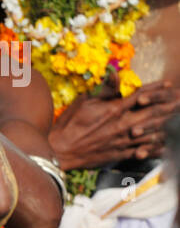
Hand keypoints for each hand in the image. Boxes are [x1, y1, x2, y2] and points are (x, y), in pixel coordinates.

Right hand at [50, 82, 179, 170]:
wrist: (60, 151)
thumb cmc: (69, 125)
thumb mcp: (84, 102)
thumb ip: (105, 90)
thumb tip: (115, 74)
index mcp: (114, 110)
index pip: (141, 96)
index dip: (156, 89)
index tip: (169, 85)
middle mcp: (122, 124)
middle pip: (153, 113)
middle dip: (170, 106)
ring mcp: (123, 140)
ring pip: (152, 131)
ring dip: (167, 125)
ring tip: (178, 119)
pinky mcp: (120, 153)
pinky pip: (143, 150)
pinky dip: (157, 148)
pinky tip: (166, 146)